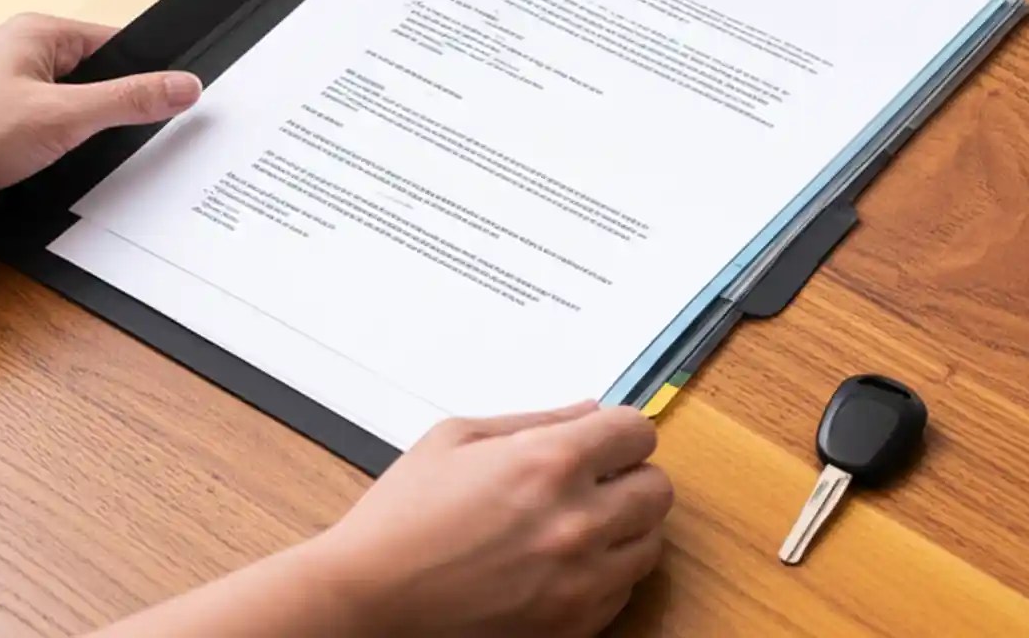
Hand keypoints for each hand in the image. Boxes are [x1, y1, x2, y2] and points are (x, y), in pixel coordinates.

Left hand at [0, 13, 201, 224]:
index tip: (175, 98)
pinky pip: (36, 130)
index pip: (118, 44)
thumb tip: (181, 85)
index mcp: (39, 34)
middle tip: (119, 138)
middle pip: (93, 78)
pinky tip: (41, 169)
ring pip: (64, 109)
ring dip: (75, 136)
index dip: (149, 74)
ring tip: (68, 154)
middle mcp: (18, 53)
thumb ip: (129, 101)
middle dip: (110, 112)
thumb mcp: (64, 117)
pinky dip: (46, 151)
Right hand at [85, 403, 671, 637]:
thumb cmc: (401, 519)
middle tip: (595, 481)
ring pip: (650, 544)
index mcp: (548, 463)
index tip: (607, 440)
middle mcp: (577, 521)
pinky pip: (624, 591)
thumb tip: (587, 412)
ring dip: (624, 528)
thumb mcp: (455, 439)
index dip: (621, 432)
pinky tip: (563, 563)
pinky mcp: (574, 625)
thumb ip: (532, 420)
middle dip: (630, 477)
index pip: (638, 432)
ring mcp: (580, 580)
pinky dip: (605, 574)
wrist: (369, 599)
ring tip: (578, 525)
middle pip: (658, 488)